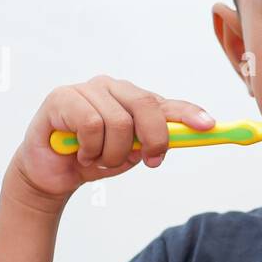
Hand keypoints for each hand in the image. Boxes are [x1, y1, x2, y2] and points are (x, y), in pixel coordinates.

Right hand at [10, 74, 214, 200]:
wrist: (52, 173)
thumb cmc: (94, 159)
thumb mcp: (131, 155)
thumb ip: (152, 143)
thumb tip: (180, 138)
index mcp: (133, 99)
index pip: (166, 103)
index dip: (189, 113)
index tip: (209, 126)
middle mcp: (113, 88)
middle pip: (147, 106)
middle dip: (153, 140)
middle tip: (150, 161)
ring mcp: (87, 89)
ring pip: (118, 122)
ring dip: (112, 154)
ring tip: (98, 159)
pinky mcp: (63, 97)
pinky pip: (91, 124)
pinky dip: (90, 148)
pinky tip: (80, 153)